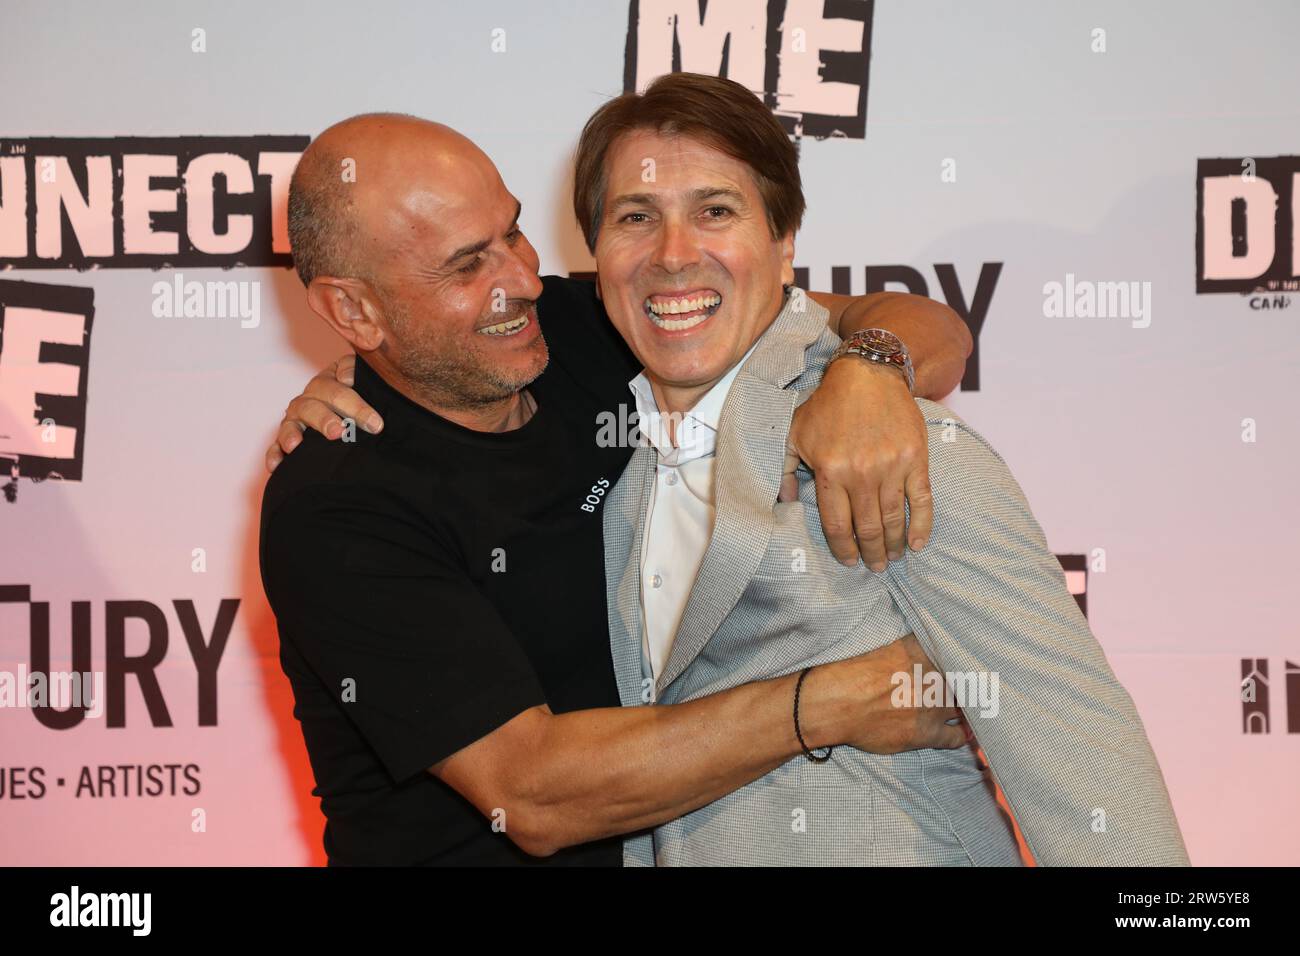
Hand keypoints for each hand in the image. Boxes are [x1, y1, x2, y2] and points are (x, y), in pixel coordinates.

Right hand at [264, 354, 383, 472]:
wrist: (353, 411)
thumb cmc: (359, 392)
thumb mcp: (361, 375)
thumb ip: (354, 368)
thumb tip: (346, 378)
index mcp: (327, 383)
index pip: (337, 391)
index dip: (355, 406)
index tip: (375, 424)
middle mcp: (309, 399)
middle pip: (312, 407)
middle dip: (325, 420)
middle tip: (340, 432)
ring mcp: (296, 419)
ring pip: (291, 424)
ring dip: (292, 434)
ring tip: (296, 445)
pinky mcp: (287, 438)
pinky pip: (276, 446)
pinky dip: (275, 454)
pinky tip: (276, 465)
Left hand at [783, 357, 933, 570]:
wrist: (867, 375)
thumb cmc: (827, 406)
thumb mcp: (794, 433)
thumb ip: (784, 469)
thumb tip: (782, 502)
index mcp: (830, 472)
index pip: (837, 525)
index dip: (843, 549)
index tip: (849, 560)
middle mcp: (861, 473)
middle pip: (868, 528)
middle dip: (871, 553)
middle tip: (874, 567)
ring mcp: (891, 467)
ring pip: (894, 519)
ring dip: (894, 545)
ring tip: (893, 558)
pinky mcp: (916, 459)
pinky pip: (922, 500)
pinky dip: (922, 525)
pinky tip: (918, 543)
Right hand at [811, 634, 967, 753]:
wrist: (836, 703)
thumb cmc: (852, 673)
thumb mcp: (884, 647)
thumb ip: (909, 646)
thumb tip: (925, 643)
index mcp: (922, 652)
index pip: (956, 653)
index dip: (964, 660)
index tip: (971, 663)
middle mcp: (934, 678)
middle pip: (966, 682)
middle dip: (970, 685)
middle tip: (975, 688)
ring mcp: (933, 706)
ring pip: (965, 708)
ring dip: (968, 709)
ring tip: (974, 710)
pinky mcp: (927, 733)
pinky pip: (956, 737)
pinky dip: (964, 735)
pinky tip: (968, 734)